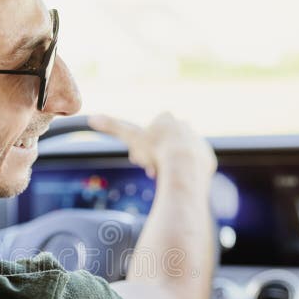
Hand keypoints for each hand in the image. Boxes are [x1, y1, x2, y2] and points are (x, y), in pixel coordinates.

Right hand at [88, 112, 216, 186]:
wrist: (183, 167)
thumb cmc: (156, 151)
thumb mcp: (131, 138)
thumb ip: (113, 126)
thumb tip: (92, 118)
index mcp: (167, 119)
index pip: (149, 130)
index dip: (141, 146)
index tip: (138, 159)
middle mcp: (185, 126)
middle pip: (163, 142)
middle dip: (154, 157)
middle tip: (150, 171)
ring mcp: (197, 141)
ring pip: (177, 155)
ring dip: (168, 166)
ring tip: (163, 178)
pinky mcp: (206, 157)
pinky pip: (192, 166)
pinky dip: (183, 173)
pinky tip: (177, 180)